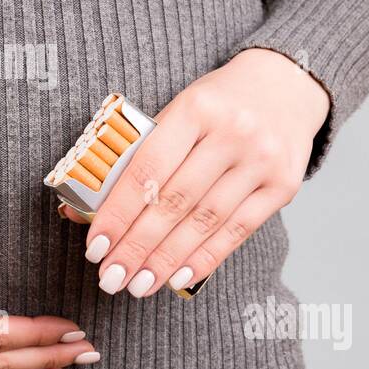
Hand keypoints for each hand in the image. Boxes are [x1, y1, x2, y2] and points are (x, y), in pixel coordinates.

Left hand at [63, 48, 329, 296]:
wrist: (284, 84)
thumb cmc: (218, 103)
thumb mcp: (177, 112)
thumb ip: (136, 155)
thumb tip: (83, 208)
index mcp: (195, 108)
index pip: (147, 168)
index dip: (118, 212)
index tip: (96, 246)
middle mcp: (232, 133)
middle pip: (175, 201)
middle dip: (137, 246)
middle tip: (111, 278)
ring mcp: (261, 160)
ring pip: (205, 221)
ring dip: (167, 260)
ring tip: (139, 284)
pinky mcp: (284, 185)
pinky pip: (238, 230)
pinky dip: (206, 257)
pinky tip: (179, 276)